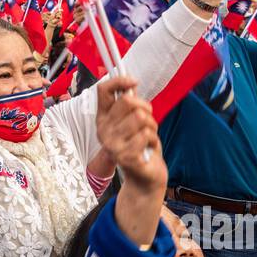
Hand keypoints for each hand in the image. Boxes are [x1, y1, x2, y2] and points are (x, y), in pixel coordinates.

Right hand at [95, 75, 166, 192]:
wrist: (145, 176)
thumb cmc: (140, 145)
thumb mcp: (133, 121)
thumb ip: (130, 104)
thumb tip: (131, 83)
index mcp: (103, 119)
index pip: (103, 90)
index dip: (119, 81)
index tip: (133, 82)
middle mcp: (103, 130)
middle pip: (128, 101)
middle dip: (145, 107)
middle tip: (147, 121)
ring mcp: (112, 145)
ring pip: (141, 117)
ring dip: (152, 126)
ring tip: (148, 137)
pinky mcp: (124, 156)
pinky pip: (146, 135)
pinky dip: (153, 140)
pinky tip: (147, 149)